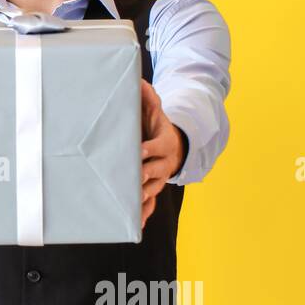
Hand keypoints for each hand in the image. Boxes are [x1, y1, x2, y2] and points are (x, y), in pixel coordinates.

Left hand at [140, 79, 184, 229]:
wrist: (171, 146)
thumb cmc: (156, 126)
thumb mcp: (155, 111)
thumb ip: (148, 97)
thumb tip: (138, 79)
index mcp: (164, 143)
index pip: (156, 147)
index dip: (147, 150)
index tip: (138, 152)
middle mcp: (163, 164)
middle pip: (154, 172)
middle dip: (143, 177)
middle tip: (133, 180)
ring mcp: (159, 179)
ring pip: (152, 190)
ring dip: (142, 199)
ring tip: (132, 206)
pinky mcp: (152, 189)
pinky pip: (149, 204)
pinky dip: (143, 214)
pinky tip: (134, 225)